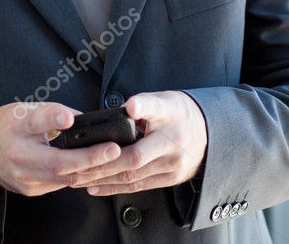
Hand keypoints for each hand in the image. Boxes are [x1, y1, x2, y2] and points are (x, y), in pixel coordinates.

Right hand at [0, 101, 124, 200]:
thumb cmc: (3, 127)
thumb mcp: (22, 110)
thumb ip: (51, 112)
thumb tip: (80, 119)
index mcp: (17, 134)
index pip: (37, 124)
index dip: (54, 120)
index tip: (70, 119)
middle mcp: (21, 161)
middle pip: (59, 164)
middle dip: (91, 158)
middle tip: (115, 149)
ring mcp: (27, 181)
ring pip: (66, 180)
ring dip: (94, 172)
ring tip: (117, 161)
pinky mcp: (33, 190)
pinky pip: (63, 185)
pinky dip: (83, 177)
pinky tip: (100, 170)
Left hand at [69, 91, 207, 195]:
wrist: (210, 135)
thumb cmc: (179, 114)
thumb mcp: (166, 100)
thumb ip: (144, 104)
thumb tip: (119, 112)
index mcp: (171, 113)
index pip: (157, 107)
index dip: (143, 106)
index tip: (131, 106)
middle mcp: (173, 140)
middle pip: (136, 154)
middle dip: (103, 162)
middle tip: (77, 162)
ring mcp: (173, 163)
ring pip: (132, 175)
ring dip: (102, 178)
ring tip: (77, 177)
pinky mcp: (170, 178)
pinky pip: (138, 186)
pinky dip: (113, 187)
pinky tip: (94, 187)